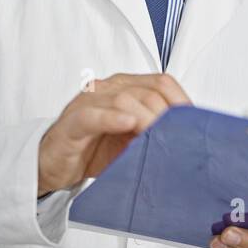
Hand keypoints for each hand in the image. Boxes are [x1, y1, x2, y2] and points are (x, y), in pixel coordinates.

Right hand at [37, 73, 189, 195]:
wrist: (53, 164)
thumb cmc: (94, 149)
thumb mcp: (133, 141)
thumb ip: (155, 132)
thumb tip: (187, 138)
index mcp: (126, 88)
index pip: (162, 83)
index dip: (181, 103)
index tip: (194, 128)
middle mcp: (109, 89)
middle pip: (148, 92)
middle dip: (166, 117)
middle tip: (178, 140)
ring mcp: (89, 102)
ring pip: (124, 100)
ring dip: (146, 120)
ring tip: (159, 138)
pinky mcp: (72, 122)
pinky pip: (93, 115)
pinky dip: (112, 118)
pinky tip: (128, 124)